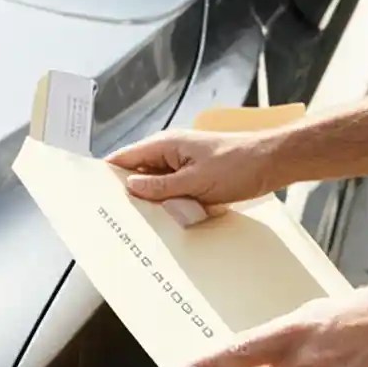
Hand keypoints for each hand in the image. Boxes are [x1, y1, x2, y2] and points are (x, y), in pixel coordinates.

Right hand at [104, 129, 294, 205]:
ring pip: (155, 184)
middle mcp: (171, 152)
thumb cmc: (239, 166)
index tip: (93, 193)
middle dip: (127, 192)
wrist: (274, 162)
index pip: (125, 158)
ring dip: (151, 200)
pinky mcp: (195, 176)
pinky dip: (168, 202)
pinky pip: (172, 190)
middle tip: (113, 216)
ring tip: (137, 222)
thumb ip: (160, 187)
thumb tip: (131, 188)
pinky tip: (165, 219)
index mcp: (165, 145)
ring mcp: (183, 164)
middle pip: (137, 173)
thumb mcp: (195, 181)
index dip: (108, 174)